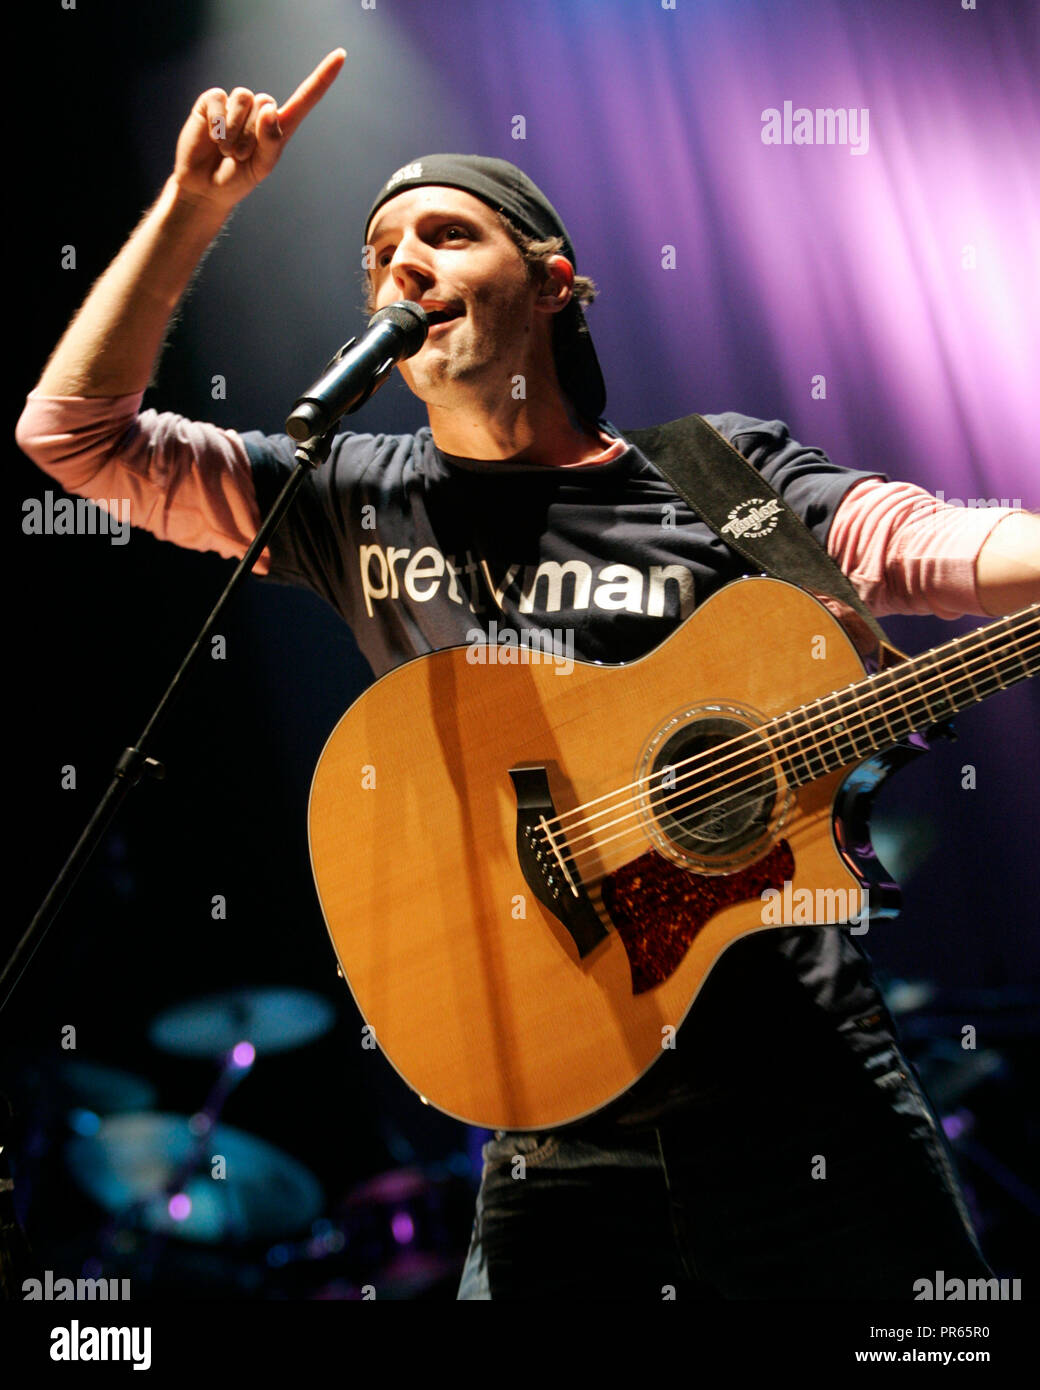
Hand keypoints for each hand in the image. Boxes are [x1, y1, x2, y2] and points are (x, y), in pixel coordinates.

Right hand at [171, 48, 345, 213]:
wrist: (206, 186)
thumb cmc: (238, 177)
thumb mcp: (262, 167)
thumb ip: (270, 141)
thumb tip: (268, 109)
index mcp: (280, 125)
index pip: (306, 98)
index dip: (323, 76)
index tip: (342, 55)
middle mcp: (260, 109)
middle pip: (266, 102)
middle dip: (252, 134)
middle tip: (241, 156)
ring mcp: (237, 103)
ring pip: (244, 98)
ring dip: (234, 131)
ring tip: (227, 150)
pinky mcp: (213, 100)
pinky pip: (220, 99)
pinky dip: (217, 123)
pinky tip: (213, 138)